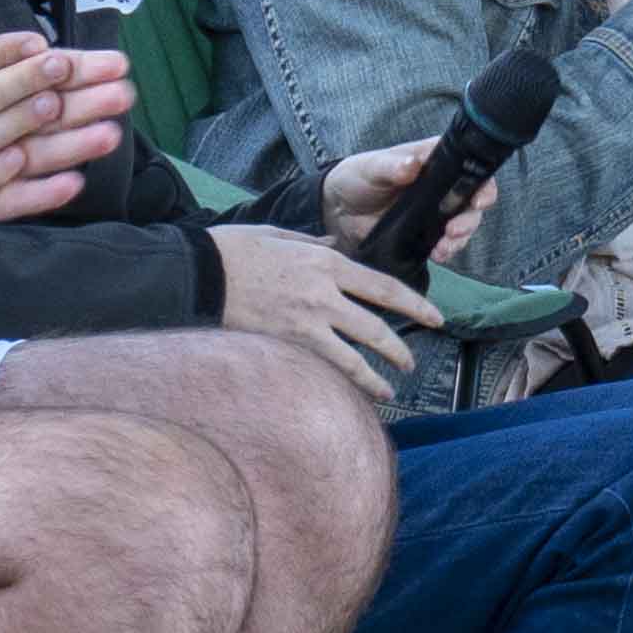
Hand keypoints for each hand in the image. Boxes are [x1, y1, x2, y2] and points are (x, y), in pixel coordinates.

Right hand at [216, 217, 436, 399]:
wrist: (197, 273)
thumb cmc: (234, 250)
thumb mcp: (279, 235)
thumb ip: (312, 243)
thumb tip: (335, 244)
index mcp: (326, 263)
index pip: (385, 287)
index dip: (415, 305)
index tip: (436, 317)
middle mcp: (323, 295)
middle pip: (376, 328)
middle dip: (400, 349)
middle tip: (411, 363)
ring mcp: (304, 324)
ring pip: (352, 358)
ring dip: (374, 377)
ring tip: (389, 389)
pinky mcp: (283, 346)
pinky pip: (319, 369)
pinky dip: (337, 384)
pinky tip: (347, 397)